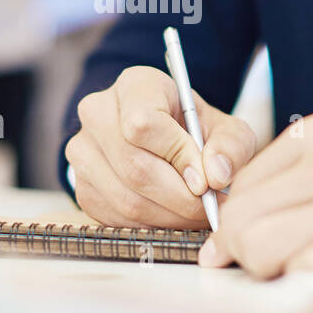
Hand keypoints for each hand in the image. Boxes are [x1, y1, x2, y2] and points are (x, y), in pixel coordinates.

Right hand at [64, 66, 257, 228]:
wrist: (163, 140)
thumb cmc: (195, 131)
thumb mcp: (225, 129)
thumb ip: (230, 146)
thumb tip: (215, 176)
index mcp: (135, 85)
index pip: (143, 124)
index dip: (178, 156)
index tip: (206, 180)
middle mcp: (98, 113)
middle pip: (134, 167)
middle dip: (180, 198)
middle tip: (210, 209)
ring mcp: (82, 151)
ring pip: (125, 199)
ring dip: (170, 217)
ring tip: (197, 215)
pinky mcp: (81, 186)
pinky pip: (116, 218)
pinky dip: (152, 227)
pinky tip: (173, 218)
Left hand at [198, 113, 312, 278]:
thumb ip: (302, 166)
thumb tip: (241, 207)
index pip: (240, 183)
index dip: (231, 219)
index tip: (235, 239)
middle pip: (241, 219)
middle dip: (237, 249)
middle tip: (253, 263)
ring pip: (262, 250)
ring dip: (264, 270)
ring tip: (290, 270)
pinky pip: (307, 274)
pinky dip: (303, 282)